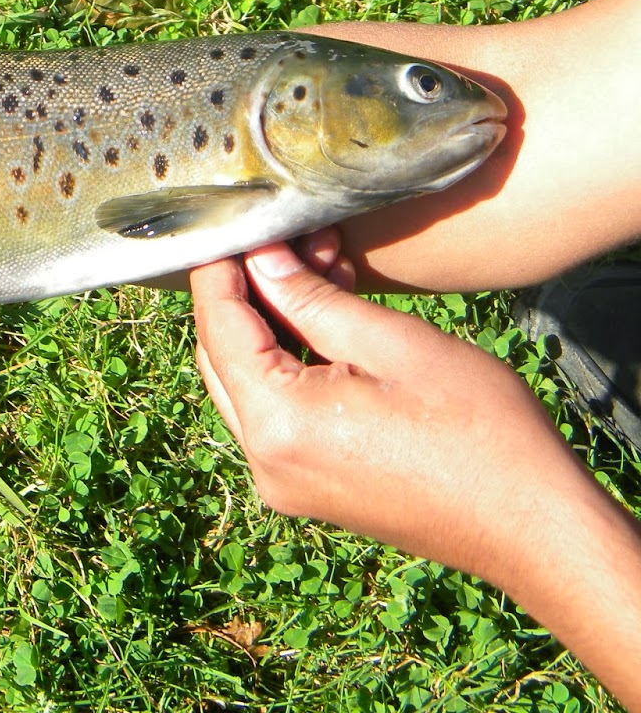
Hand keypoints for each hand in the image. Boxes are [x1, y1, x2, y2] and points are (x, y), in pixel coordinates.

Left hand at [190, 234, 640, 702]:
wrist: (536, 528)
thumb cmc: (481, 432)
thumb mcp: (393, 345)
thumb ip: (310, 300)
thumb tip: (258, 258)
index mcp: (278, 424)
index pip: (217, 329)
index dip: (218, 271)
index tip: (230, 225)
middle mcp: (265, 460)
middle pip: (220, 357)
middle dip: (245, 294)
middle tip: (286, 241)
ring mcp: (284, 480)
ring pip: (246, 382)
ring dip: (270, 325)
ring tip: (318, 266)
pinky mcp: (308, 487)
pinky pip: (275, 412)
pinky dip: (289, 363)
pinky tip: (327, 318)